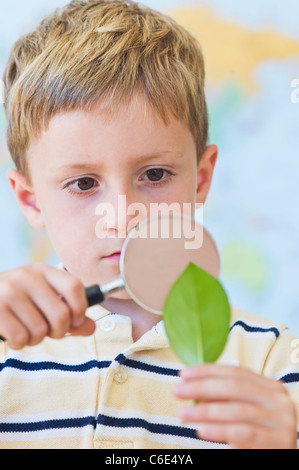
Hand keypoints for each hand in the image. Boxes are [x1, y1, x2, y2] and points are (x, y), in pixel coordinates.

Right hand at [0, 263, 94, 349]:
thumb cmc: (15, 302)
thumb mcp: (42, 300)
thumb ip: (68, 314)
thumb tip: (91, 328)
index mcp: (43, 270)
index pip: (75, 287)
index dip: (80, 310)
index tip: (75, 321)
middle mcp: (27, 276)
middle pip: (61, 314)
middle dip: (58, 331)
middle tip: (47, 331)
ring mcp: (9, 291)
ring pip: (41, 330)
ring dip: (35, 338)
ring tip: (26, 328)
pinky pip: (20, 337)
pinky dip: (19, 343)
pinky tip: (13, 333)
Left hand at [174, 364, 296, 448]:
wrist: (279, 456)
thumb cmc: (259, 432)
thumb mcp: (243, 409)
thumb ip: (224, 397)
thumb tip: (190, 385)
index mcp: (270, 386)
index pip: (234, 372)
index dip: (207, 371)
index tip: (183, 374)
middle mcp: (278, 400)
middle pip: (234, 387)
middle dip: (202, 387)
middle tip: (177, 391)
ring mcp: (281, 421)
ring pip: (236, 410)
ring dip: (205, 411)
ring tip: (183, 413)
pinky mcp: (279, 442)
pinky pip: (244, 433)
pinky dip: (220, 430)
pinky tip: (201, 430)